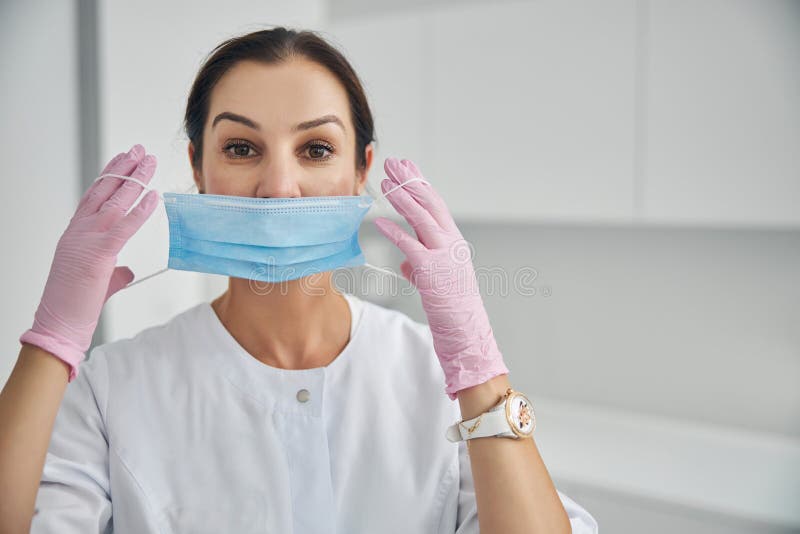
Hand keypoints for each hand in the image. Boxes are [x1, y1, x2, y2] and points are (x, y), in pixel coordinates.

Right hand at [19, 144, 159, 380]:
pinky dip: (141, 210)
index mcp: (76, 232)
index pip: (94, 195)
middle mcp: (79, 230)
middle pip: (104, 190)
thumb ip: (113, 270)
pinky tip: (154, 195)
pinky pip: (124, 225)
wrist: (59, 322)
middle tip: (139, 151)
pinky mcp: (99, 253)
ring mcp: (87, 239)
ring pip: (114, 201)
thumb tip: (127, 270)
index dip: (110, 175)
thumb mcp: (97, 280)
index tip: (123, 160)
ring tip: (148, 163)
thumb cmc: (74, 303)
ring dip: (135, 180)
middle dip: (124, 168)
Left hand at [373, 157, 508, 399]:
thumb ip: (420, 266)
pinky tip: (377, 221)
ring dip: (401, 198)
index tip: (407, 168)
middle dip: (410, 180)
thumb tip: (404, 263)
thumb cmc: (452, 306)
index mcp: (453, 240)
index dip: (420, 183)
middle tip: (394, 163)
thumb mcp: (436, 281)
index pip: (435, 204)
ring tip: (384, 182)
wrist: (466, 328)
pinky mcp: (431, 269)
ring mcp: (442, 254)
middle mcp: (450, 241)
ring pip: (420, 217)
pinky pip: (408, 244)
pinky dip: (392, 231)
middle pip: (429, 202)